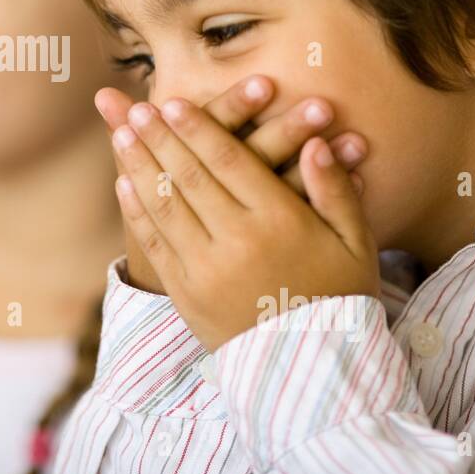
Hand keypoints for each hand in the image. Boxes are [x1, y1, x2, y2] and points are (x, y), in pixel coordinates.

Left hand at [96, 76, 367, 294]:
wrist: (313, 370)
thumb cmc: (340, 297)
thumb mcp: (354, 243)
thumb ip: (334, 190)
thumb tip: (316, 144)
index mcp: (279, 220)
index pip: (228, 161)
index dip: (197, 128)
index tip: (172, 102)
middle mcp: (237, 240)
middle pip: (189, 176)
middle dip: (159, 138)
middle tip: (136, 110)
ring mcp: (206, 268)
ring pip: (164, 205)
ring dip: (139, 166)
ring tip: (120, 135)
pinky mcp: (186, 292)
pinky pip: (154, 242)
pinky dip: (137, 210)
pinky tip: (124, 184)